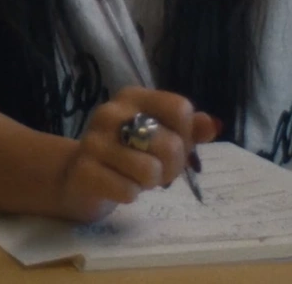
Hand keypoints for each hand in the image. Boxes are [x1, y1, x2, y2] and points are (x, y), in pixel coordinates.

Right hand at [58, 87, 217, 222]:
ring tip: (136, 178)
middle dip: (172, 167)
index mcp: (133, 96)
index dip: (187, 135)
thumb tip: (213, 125)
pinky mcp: (84, 170)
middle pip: (171, 144)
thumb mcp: (159, 135)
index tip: (175, 143)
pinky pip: (128, 190)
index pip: (180, 109)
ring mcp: (94, 140)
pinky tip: (118, 187)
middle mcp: (112, 112)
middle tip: (157, 171)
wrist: (78, 177)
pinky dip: (130, 195)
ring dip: (150, 182)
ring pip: (150, 170)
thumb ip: (189, 129)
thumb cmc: (127, 153)